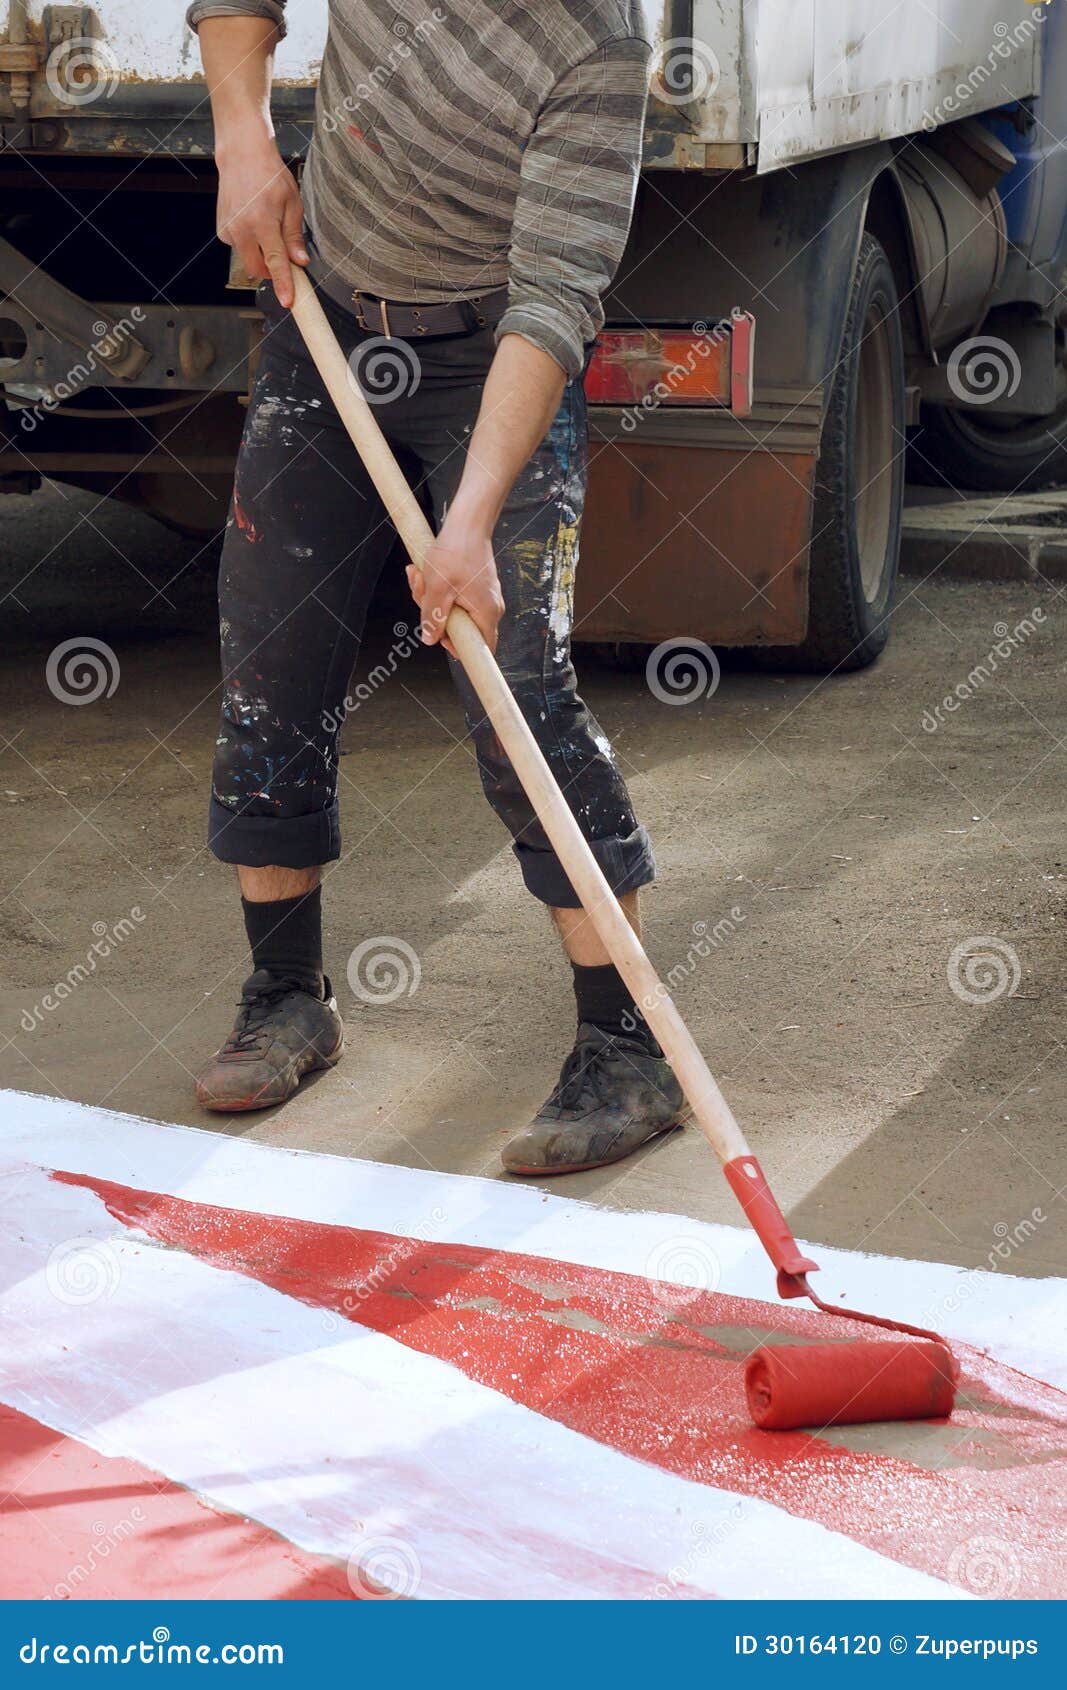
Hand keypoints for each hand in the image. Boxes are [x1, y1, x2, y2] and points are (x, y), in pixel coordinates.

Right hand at [215, 135, 306, 306]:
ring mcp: (229, 230)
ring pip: (248, 259)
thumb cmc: (269, 175)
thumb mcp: (292, 204)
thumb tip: (300, 262)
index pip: (275, 262)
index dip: (283, 284)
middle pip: (258, 269)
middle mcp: (242, 228)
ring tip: (265, 225)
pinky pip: (239, 248)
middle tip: (284, 257)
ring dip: (260, 253)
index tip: (287, 301)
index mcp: (263, 222)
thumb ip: (294, 236)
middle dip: (272, 271)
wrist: (241, 156)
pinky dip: (249, 243)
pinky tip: (252, 221)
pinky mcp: (221, 230)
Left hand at [406, 527, 504, 655]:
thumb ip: (433, 617)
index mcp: (486, 613)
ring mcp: (483, 596)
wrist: (467, 523)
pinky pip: (454, 597)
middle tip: (422, 593)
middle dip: (435, 615)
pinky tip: (425, 572)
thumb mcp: (437, 588)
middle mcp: (489, 607)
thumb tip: (430, 638)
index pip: (482, 648)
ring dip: (431, 598)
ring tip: (420, 576)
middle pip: (460, 628)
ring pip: (453, 611)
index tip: (441, 637)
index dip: (460, 649)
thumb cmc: (456, 551)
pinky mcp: (475, 586)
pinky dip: (437, 588)